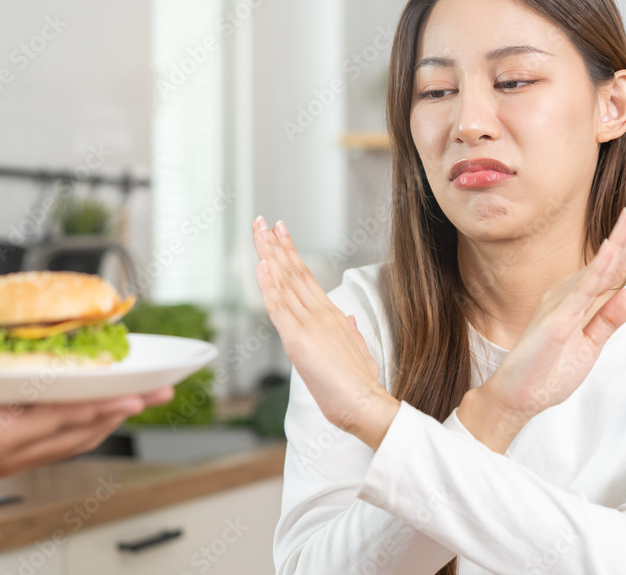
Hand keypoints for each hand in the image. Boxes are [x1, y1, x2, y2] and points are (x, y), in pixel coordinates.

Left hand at [251, 215, 398, 448]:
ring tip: (259, 231)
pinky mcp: (298, 339)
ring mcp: (308, 324)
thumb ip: (350, 333)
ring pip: (284, 282)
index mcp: (332, 316)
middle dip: (276, 244)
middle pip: (293, 271)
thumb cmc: (361, 386)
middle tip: (263, 221)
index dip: (291, 253)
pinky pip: (278, 307)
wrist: (366, 405)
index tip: (281, 233)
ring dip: (269, 254)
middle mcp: (320, 313)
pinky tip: (262, 264)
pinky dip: (268, 284)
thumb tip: (348, 320)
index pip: (306, 278)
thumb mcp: (358, 353)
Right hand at [467, 196, 625, 444]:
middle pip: (607, 260)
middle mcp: (567, 296)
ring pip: (597, 268)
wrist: (515, 397)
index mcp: (577, 302)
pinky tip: (612, 251)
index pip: (611, 269)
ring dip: (617, 240)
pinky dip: (599, 269)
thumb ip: (609, 319)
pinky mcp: (557, 320)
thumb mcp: (589, 346)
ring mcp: (561, 305)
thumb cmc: (545, 373)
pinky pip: (583, 291)